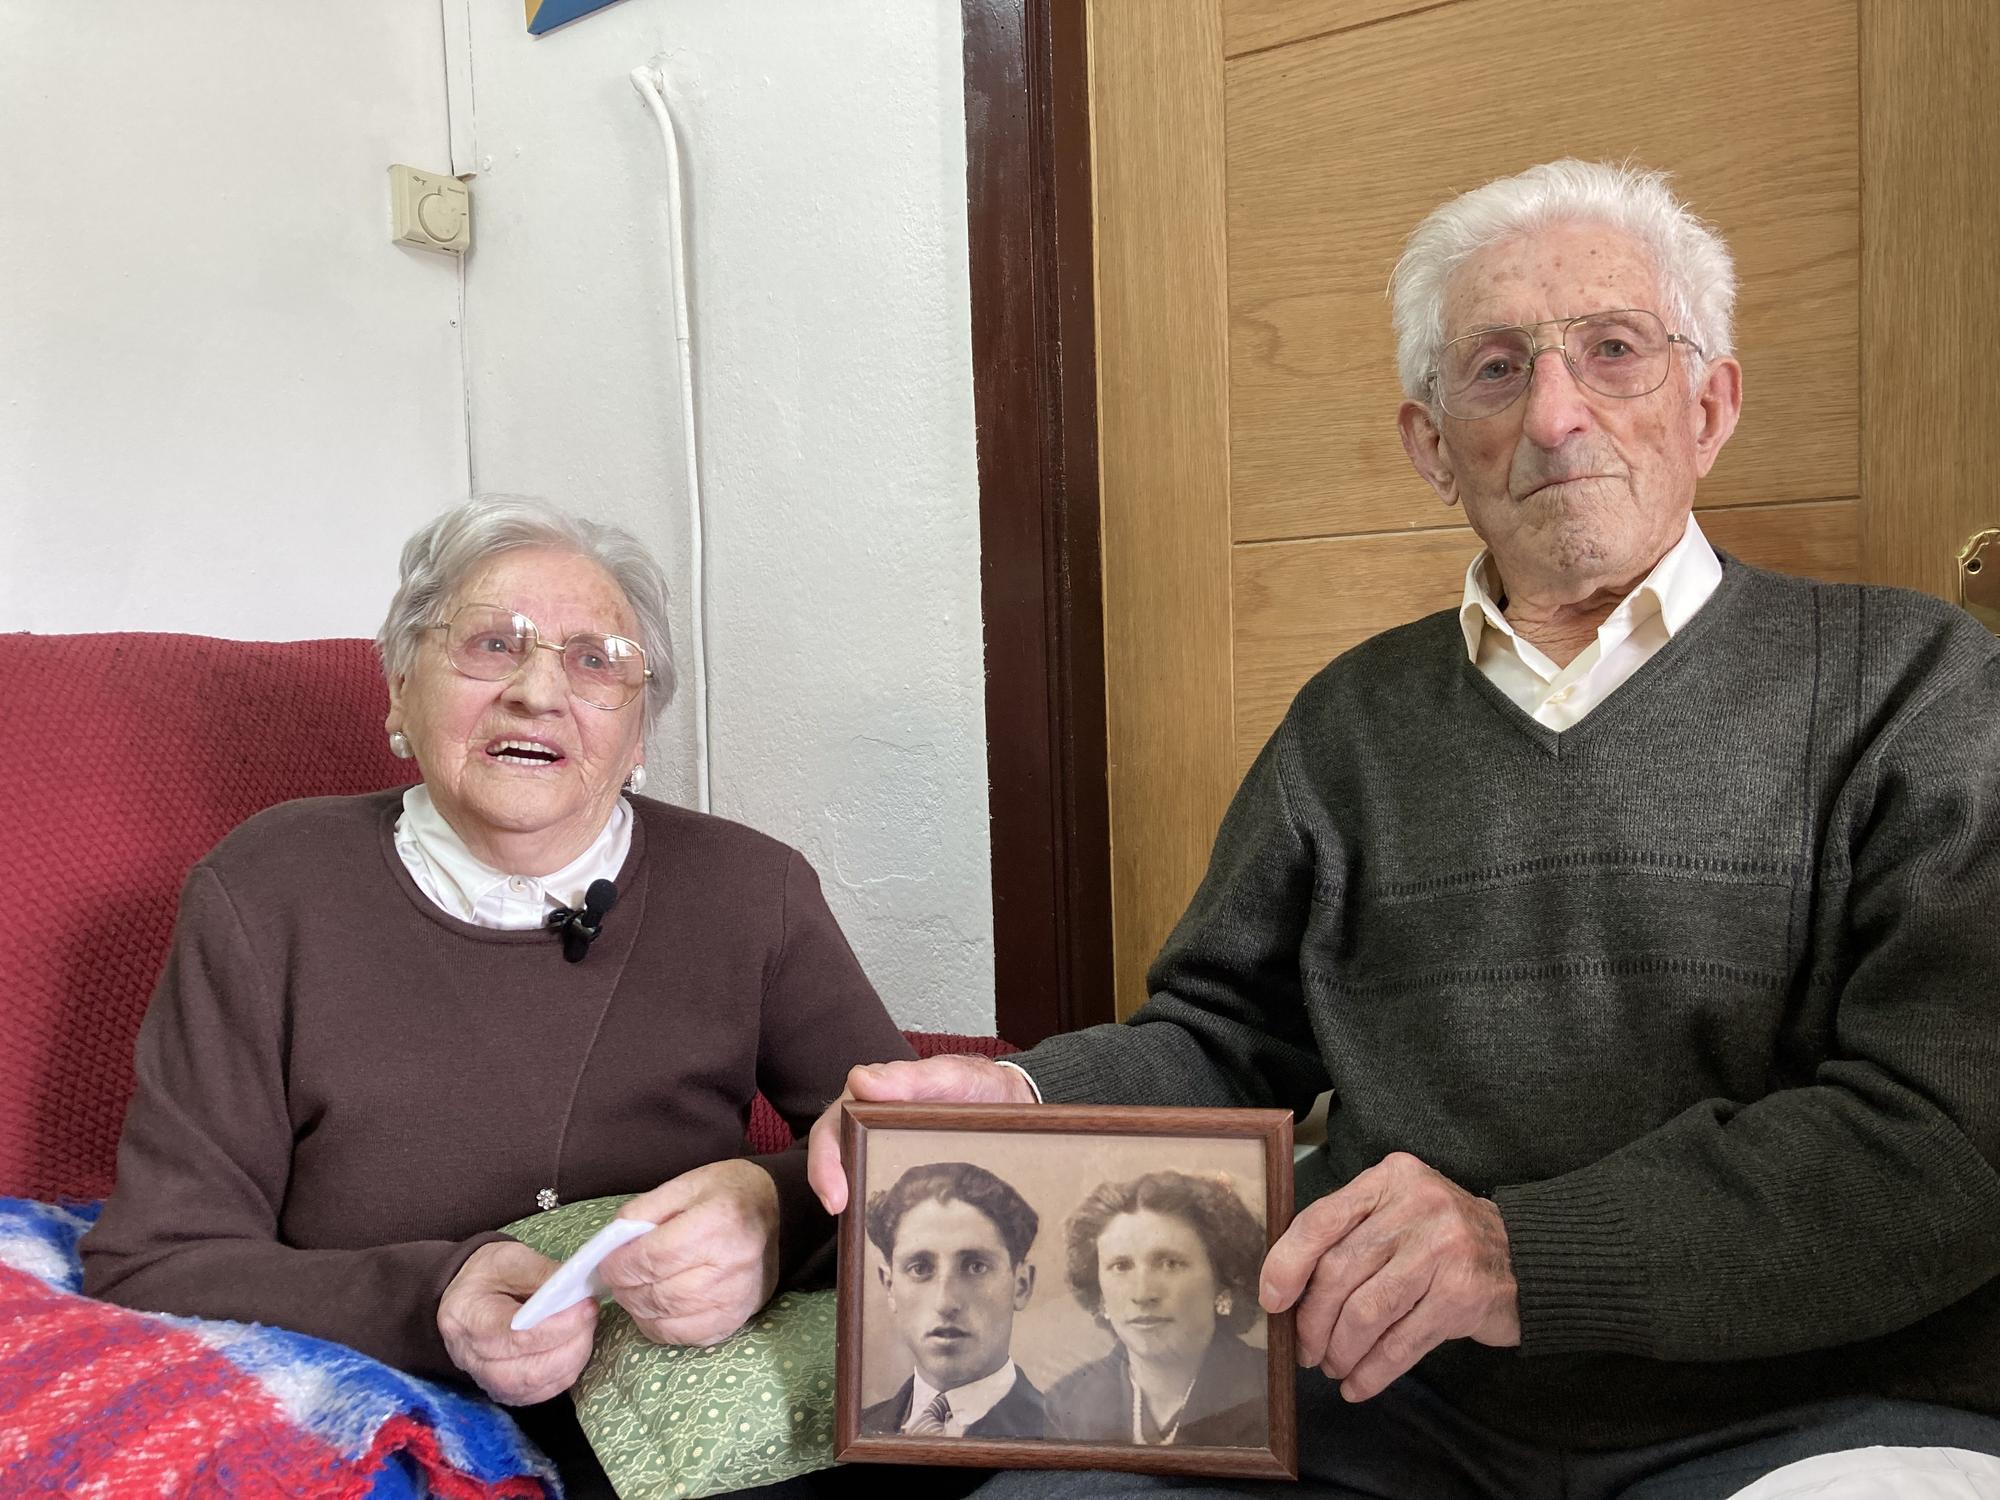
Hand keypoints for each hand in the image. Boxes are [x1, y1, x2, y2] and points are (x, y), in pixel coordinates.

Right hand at [438, 1239, 597, 1405]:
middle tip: (590, 1315)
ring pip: (538, 1385)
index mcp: (468, 1317)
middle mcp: (470, 1357)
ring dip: (572, 1358)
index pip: (516, 1336)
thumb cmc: (488, 1274)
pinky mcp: (504, 1391)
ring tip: (586, 1328)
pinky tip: (575, 1346)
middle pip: (529, 1369)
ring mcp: (486, 1380)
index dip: (557, 1326)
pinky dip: (565, 1372)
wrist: (467, 1296)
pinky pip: (541, 1392)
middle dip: (571, 1343)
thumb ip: (543, 1275)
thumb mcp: (511, 1259)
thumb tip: (578, 1290)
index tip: (585, 1307)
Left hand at [597, 1159, 781, 1346]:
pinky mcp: (735, 1319)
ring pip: (667, 1318)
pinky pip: (684, 1336)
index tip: (606, 1262)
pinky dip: (658, 1326)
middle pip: (658, 1291)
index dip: (620, 1263)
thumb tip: (612, 1243)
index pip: (654, 1257)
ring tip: (633, 1289)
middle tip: (617, 1276)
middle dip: (625, 1287)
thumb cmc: (726, 1194)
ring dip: (637, 1307)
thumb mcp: (685, 1184)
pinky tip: (654, 1308)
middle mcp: (731, 1264)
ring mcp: (736, 1298)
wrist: (776, 1214)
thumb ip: (644, 1209)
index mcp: (719, 1221)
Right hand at [805, 1055, 1038, 1212]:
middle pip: (835, 1157)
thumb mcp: (949, 1076)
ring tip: (861, 1228)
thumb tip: (859, 1081)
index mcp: (870, 1099)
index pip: (831, 1130)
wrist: (1012, 1102)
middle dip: (830, 1183)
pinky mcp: (906, 1171)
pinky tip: (892, 1236)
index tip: (836, 1196)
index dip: (824, 1163)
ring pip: (856, 1179)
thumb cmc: (973, 1085)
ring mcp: (886, 1151)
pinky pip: (885, 1193)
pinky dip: (881, 1213)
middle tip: (841, 1211)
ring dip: (853, 1203)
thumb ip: (909, 1077)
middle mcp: (869, 1126)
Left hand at [1259, 1151, 1518, 1403]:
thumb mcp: (1398, 1212)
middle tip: (1304, 1350)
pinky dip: (1373, 1370)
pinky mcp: (1464, 1295)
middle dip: (1313, 1321)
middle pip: (1340, 1271)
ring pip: (1368, 1311)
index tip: (1271, 1301)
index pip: (1321, 1219)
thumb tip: (1285, 1287)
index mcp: (1390, 1178)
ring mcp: (1445, 1249)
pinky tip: (1358, 1386)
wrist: (1526, 1256)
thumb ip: (1350, 1233)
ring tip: (1333, 1366)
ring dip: (1341, 1350)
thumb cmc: (1441, 1238)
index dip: (1287, 1264)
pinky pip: (1402, 1342)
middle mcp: (1417, 1206)